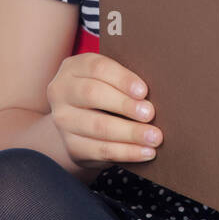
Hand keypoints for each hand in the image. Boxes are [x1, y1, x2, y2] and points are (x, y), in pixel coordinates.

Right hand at [46, 53, 162, 168]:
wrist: (82, 124)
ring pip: (97, 126)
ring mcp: (63, 120)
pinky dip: (127, 152)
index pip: (97, 68)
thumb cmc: (106, 93)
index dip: (122, 79)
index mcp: (74, 67)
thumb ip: (126, 81)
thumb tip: (157, 91)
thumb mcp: (109, 79)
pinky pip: (100, 150)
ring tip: (154, 137)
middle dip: (124, 105)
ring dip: (130, 133)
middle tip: (150, 114)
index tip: (144, 91)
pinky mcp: (71, 146)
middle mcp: (61, 91)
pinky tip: (146, 152)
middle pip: (93, 94)